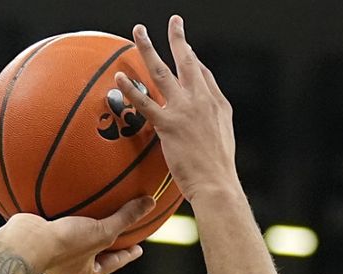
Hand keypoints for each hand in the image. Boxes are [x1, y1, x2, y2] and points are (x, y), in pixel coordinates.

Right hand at [14, 196, 153, 273]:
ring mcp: (51, 254)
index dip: (127, 254)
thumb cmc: (65, 245)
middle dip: (105, 241)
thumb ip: (125, 218)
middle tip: (120, 229)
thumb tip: (150, 202)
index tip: (139, 247)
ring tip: (94, 212)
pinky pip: (56, 224)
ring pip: (74, 238)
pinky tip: (67, 198)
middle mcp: (67, 268)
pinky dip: (64, 213)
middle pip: (93, 252)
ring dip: (84, 226)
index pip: (113, 263)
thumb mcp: (102, 232)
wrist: (23, 243)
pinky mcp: (38, 238)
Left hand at [116, 16, 239, 201]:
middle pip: (188, 61)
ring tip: (138, 32)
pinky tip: (119, 77)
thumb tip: (200, 121)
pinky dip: (131, 89)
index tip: (185, 49)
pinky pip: (145, 102)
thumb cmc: (217, 170)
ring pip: (163, 72)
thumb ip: (211, 123)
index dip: (193, 60)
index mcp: (217, 104)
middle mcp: (202, 101)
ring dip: (149, 49)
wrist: (217, 184)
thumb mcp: (223, 139)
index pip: (203, 74)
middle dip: (179, 38)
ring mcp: (185, 110)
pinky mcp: (169, 125)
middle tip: (173, 20)